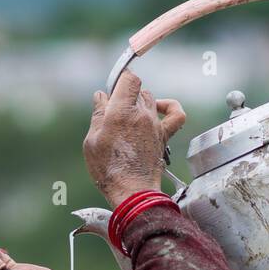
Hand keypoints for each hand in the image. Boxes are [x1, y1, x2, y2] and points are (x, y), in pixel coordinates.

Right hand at [83, 70, 186, 207]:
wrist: (131, 191)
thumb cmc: (108, 169)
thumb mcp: (92, 140)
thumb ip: (98, 114)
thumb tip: (101, 96)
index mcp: (122, 111)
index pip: (130, 78)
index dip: (121, 79)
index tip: (113, 89)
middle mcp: (142, 113)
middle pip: (138, 89)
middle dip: (125, 95)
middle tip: (113, 114)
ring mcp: (155, 124)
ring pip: (151, 99)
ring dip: (140, 103)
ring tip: (127, 118)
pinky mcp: (164, 136)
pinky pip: (176, 115)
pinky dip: (170, 107)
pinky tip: (159, 108)